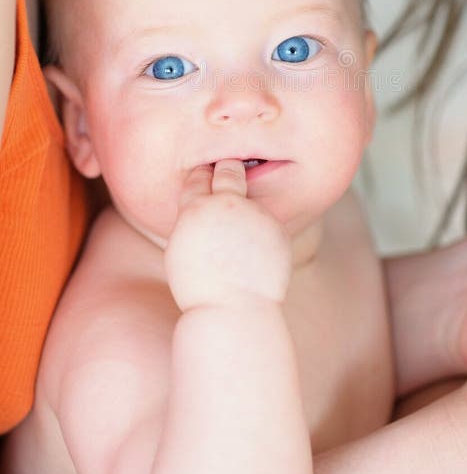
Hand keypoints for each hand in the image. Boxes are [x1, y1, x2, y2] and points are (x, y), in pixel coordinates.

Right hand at [165, 160, 290, 309]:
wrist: (233, 308)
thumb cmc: (199, 285)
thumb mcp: (182, 247)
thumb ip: (194, 221)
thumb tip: (203, 205)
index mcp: (196, 210)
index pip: (198, 178)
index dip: (201, 175)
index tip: (203, 174)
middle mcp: (228, 205)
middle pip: (229, 171)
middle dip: (227, 167)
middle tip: (227, 166)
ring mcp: (255, 215)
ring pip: (251, 200)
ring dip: (246, 206)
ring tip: (241, 228)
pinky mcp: (277, 228)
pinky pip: (266, 224)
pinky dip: (261, 233)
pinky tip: (255, 255)